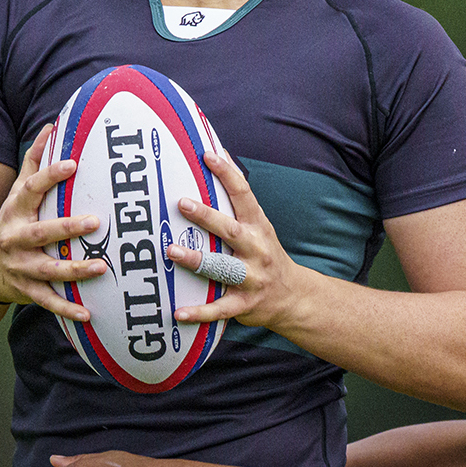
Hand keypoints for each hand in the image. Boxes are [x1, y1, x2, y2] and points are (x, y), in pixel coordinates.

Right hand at [0, 126, 106, 318]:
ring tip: (101, 267)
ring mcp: (21, 267)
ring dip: (74, 269)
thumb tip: (52, 126)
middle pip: (40, 232)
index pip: (32, 189)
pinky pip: (48, 301)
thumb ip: (34, 161)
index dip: (50, 175)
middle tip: (96, 222)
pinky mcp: (27, 291)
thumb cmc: (11, 223)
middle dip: (66, 228)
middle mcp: (15, 239)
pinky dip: (67, 308)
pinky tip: (89, 313)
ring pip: (48, 270)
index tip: (73, 164)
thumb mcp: (18, 194)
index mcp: (16, 211)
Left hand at [164, 151, 316, 331]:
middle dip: (207, 217)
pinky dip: (199, 312)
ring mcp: (251, 278)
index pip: (244, 195)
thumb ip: (237, 199)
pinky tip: (178, 312)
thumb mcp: (259, 226)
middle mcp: (256, 250)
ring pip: (222, 268)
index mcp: (258, 226)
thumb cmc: (265, 254)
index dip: (227, 173)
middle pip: (230, 230)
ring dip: (197, 260)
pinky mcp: (244, 304)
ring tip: (172, 251)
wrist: (293, 296)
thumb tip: (216, 154)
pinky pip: (219, 309)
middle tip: (182, 203)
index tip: (208, 155)